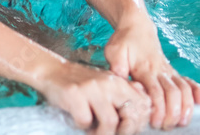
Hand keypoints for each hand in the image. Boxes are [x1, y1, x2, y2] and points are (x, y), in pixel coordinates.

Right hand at [37, 58, 151, 134]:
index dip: (139, 122)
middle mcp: (108, 84)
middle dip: (124, 132)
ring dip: (102, 134)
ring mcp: (91, 89)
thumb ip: (124, 94)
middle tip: (113, 134)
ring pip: (110, 121)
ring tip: (94, 132)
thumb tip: (145, 110)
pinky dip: (83, 126)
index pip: (142, 105)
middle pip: (130, 114)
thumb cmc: (83, 83)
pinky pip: (85, 120)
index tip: (128, 129)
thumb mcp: (107, 85)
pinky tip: (80, 122)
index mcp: (119, 83)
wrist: (54, 71)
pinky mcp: (74, 95)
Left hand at [105, 14, 199, 129]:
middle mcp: (159, 70)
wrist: (136, 25)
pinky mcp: (171, 70)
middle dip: (173, 111)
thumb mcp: (114, 51)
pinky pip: (187, 80)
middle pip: (173, 92)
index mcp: (145, 69)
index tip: (156, 122)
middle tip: (168, 126)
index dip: (158, 107)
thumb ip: (117, 65)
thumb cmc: (124, 40)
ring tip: (184, 121)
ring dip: (187, 105)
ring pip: (183, 87)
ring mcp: (167, 70)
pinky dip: (196, 90)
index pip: (156, 91)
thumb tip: (119, 77)